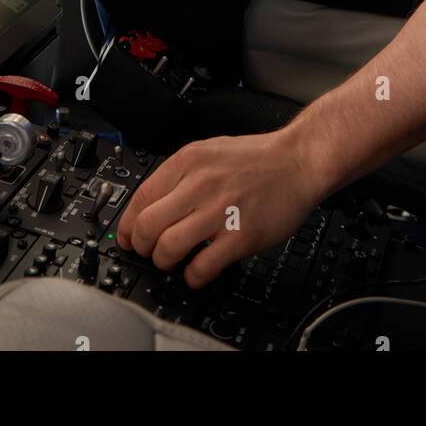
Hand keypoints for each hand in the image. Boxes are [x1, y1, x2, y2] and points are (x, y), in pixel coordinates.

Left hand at [116, 129, 319, 286]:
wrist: (298, 161)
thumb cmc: (257, 158)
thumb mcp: (209, 150)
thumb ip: (180, 173)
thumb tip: (149, 204)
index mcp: (189, 160)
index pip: (140, 198)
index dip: (127, 225)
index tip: (127, 237)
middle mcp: (201, 183)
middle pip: (148, 226)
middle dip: (141, 246)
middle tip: (148, 252)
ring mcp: (221, 211)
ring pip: (169, 247)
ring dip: (163, 262)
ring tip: (171, 261)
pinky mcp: (241, 236)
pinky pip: (203, 266)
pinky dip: (193, 276)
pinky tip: (197, 271)